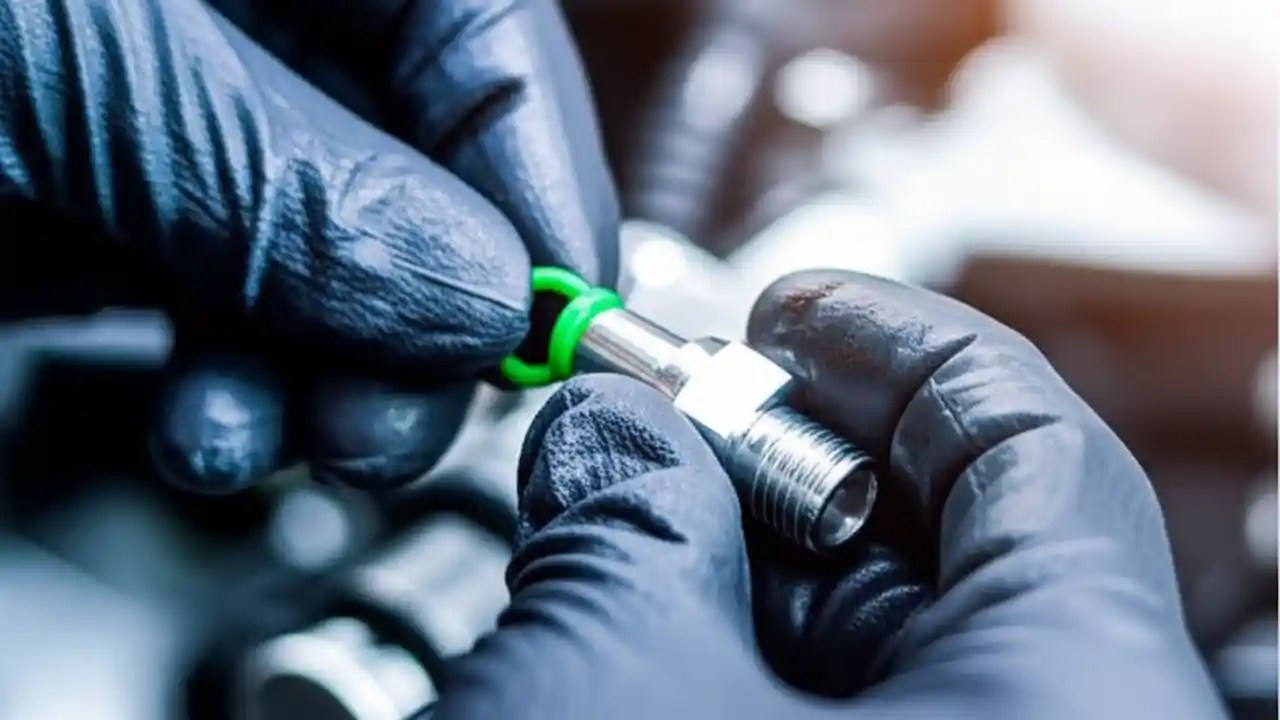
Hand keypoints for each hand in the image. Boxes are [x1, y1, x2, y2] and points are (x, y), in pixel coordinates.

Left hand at [0, 0, 616, 491]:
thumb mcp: (79, 59)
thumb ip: (281, 178)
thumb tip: (475, 293)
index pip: (482, 35)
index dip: (540, 183)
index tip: (566, 326)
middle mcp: (247, 27)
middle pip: (417, 172)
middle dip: (427, 318)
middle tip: (404, 415)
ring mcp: (168, 125)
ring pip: (320, 272)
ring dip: (324, 384)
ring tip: (295, 444)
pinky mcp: (96, 220)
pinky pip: (211, 318)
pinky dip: (229, 396)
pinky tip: (213, 438)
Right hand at [427, 270, 1227, 718]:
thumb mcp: (617, 689)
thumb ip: (621, 524)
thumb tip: (606, 434)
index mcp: (1067, 697)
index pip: (1024, 440)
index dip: (892, 344)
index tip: (784, 310)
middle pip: (942, 541)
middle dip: (780, 463)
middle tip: (659, 426)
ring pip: (876, 646)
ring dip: (739, 576)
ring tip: (617, 535)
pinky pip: (839, 718)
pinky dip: (741, 667)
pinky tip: (637, 646)